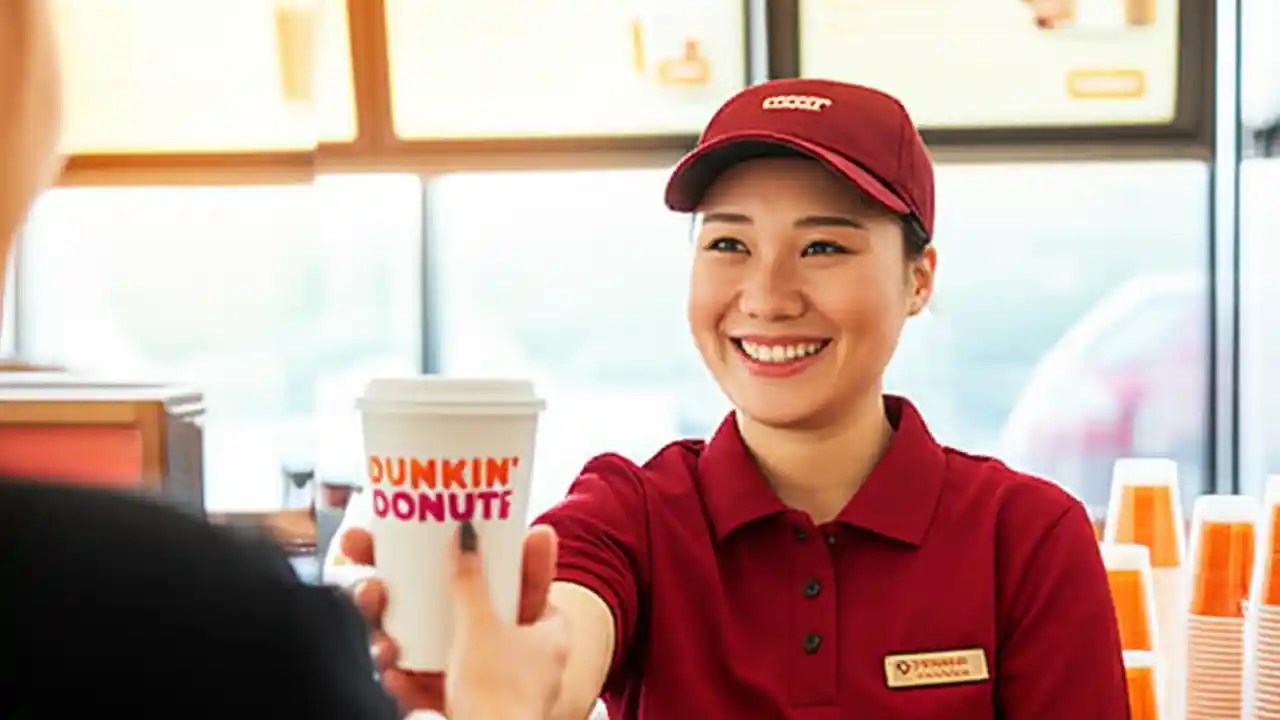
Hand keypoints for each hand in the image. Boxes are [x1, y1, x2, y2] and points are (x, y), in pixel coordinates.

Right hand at [340, 523, 561, 713]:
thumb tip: (468, 535)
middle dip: (422, 588)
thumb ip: (471, 580)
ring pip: (438, 643)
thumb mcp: (483, 625)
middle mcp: (520, 655)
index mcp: (547, 630)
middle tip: (383, 562)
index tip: (471, 530)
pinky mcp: (458, 710)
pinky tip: (390, 671)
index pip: (526, 578)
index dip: (500, 552)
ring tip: (373, 611)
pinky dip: (406, 675)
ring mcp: (487, 684)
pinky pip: (427, 682)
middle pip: (467, 607)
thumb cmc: (499, 695)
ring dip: (401, 628)